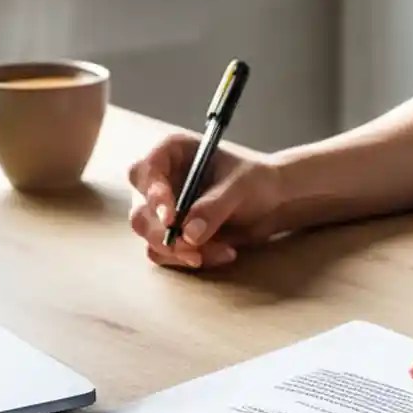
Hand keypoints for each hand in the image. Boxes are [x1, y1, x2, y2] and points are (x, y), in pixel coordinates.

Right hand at [128, 133, 285, 268]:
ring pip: (150, 237)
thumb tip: (189, 234)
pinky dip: (190, 259)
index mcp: (172, 153)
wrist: (272, 204)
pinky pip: (166, 254)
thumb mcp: (240, 187)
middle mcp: (160, 181)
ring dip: (181, 251)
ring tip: (223, 250)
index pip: (145, 171)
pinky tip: (224, 252)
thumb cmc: (256, 181)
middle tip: (192, 248)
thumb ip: (214, 207)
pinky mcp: (171, 234)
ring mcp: (163, 210)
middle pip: (140, 211)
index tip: (170, 218)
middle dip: (163, 235)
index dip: (152, 194)